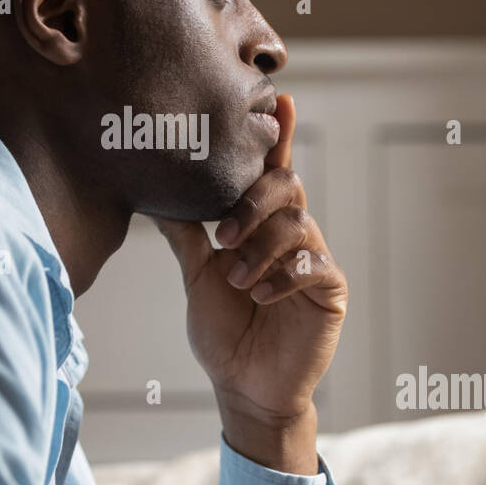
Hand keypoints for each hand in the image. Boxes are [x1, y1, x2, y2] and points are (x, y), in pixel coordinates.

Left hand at [154, 95, 347, 473]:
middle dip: (253, 202)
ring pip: (297, 222)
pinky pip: (313, 262)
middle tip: (224, 235)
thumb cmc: (223, 332)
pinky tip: (260, 294)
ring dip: (260, 248)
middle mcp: (291, 234)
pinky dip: (281, 274)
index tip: (279, 98)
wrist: (244, 387)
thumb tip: (155, 192)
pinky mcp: (330, 289)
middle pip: (288, 185)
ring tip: (236, 280)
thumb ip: (186, 234)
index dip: (279, 136)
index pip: (271, 172)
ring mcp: (314, 260)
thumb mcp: (196, 276)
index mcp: (261, 225)